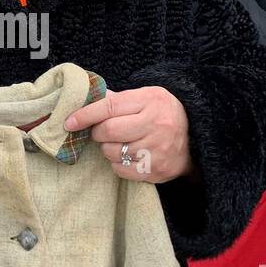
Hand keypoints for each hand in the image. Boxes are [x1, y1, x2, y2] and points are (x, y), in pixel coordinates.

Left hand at [63, 86, 192, 182]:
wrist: (196, 137)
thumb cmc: (162, 114)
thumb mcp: (146, 97)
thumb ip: (118, 100)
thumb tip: (85, 101)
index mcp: (151, 101)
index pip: (109, 106)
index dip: (85, 115)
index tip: (69, 122)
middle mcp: (157, 124)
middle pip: (108, 131)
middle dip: (98, 133)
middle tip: (102, 132)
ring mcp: (158, 149)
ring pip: (112, 152)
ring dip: (108, 149)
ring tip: (120, 143)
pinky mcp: (157, 170)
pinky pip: (121, 170)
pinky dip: (118, 164)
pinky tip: (128, 156)